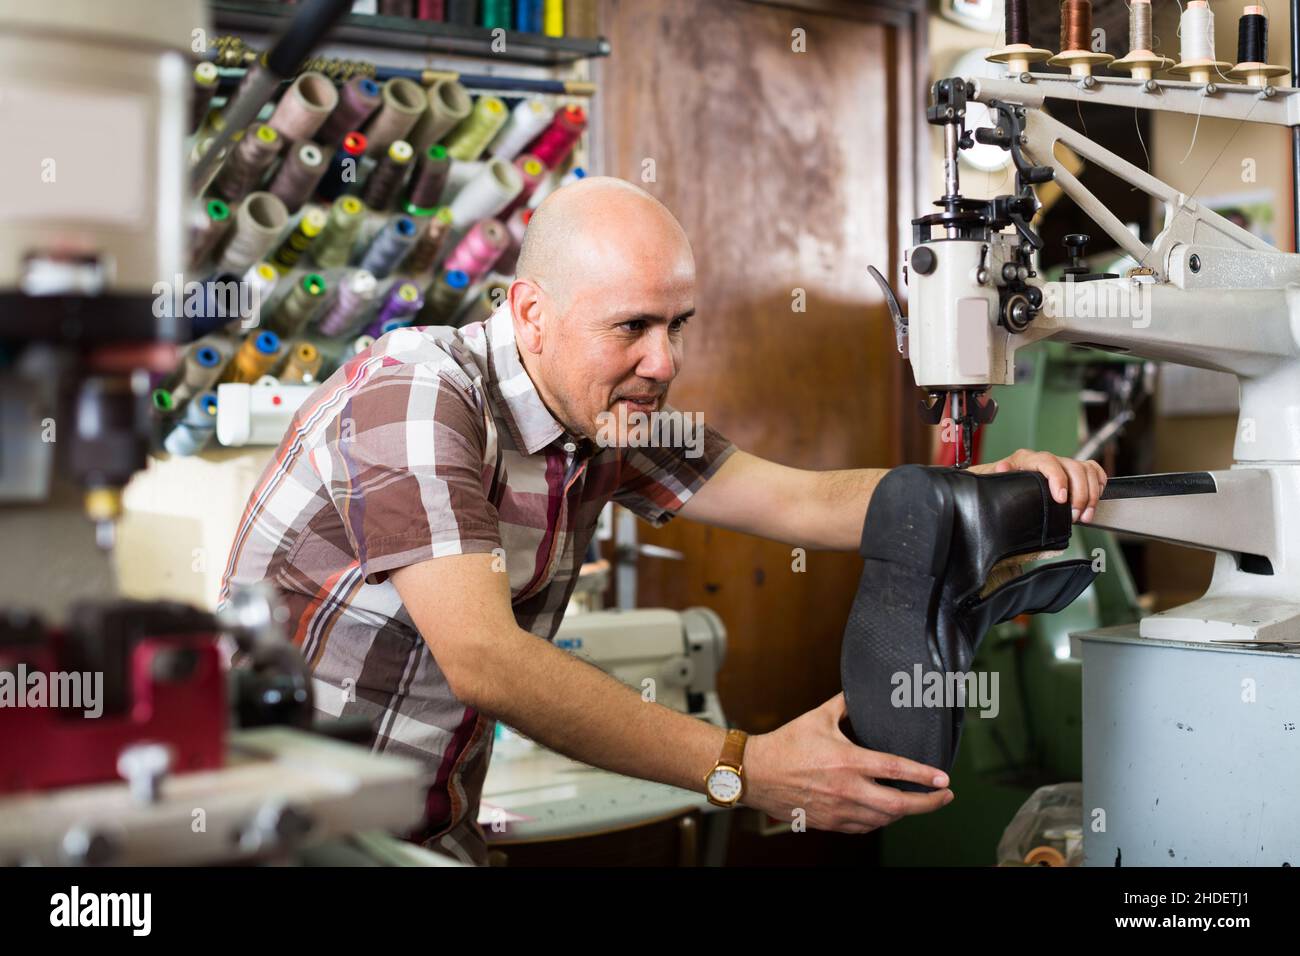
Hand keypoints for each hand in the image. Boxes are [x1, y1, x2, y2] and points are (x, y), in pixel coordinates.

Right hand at [742, 693, 953, 833]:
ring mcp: (838, 810)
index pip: (895, 770)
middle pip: (898, 805)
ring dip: (905, 813)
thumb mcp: (817, 717)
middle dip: (928, 803)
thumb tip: (861, 691)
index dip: (923, 775)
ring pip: (883, 820)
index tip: (944, 778)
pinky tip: (886, 813)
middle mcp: (846, 789)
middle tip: (944, 796)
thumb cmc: (785, 744)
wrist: (755, 774)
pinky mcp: (829, 823)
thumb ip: (844, 704)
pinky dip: (880, 821)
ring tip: (919, 803)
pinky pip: (864, 828)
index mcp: (846, 761)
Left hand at [989, 448, 1107, 523]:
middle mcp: (1047, 459)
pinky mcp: (1072, 470)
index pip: (1049, 463)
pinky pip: (1092, 469)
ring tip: (1085, 515)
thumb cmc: (1001, 481)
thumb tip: (1002, 468)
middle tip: (1074, 516)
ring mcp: (1062, 463)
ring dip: (1091, 494)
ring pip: (1086, 470)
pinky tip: (1095, 498)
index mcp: (1027, 459)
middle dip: (1079, 495)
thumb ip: (999, 473)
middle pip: (1074, 468)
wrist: (1003, 478)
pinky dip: (1099, 482)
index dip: (1058, 479)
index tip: (1061, 499)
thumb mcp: (995, 478)